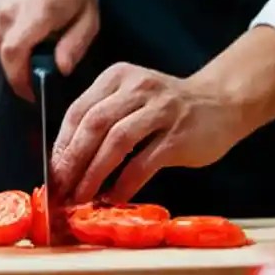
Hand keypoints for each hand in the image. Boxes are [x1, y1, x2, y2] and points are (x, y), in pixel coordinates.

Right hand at [0, 0, 99, 99]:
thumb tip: (62, 69)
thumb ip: (76, 43)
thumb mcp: (87, 13)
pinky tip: (30, 42)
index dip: (21, 78)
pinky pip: (1, 51)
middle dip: (26, 76)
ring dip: (23, 64)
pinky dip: (15, 55)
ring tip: (42, 51)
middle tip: (46, 77)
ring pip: (5, 57)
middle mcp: (8, 15)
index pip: (15, 50)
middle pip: (8, 59)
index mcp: (35, 12)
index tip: (35, 94)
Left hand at [50, 62, 248, 204]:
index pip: (79, 110)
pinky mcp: (179, 136)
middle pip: (93, 124)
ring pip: (117, 141)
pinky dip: (125, 183)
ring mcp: (160, 111)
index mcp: (117, 77)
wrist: (222, 102)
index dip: (62, 143)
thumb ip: (102, 116)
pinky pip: (144, 162)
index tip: (52, 169)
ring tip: (82, 195)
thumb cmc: (168, 106)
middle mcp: (137, 89)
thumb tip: (67, 158)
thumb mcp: (131, 96)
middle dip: (73, 160)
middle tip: (62, 186)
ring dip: (94, 172)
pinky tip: (115, 196)